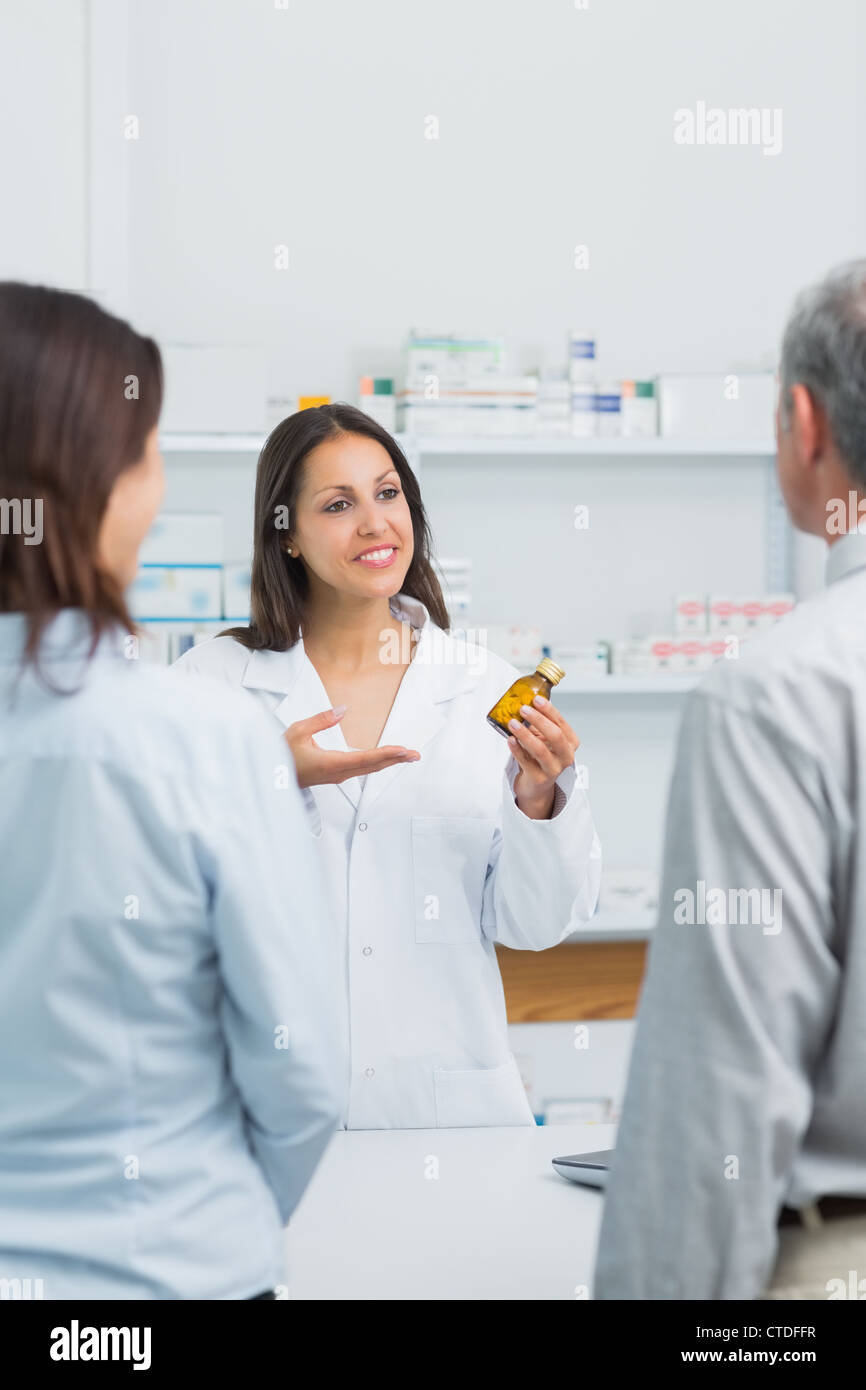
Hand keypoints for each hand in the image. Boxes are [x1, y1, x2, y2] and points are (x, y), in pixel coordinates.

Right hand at [285, 707, 419, 788]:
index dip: (386, 755)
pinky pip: (362, 769)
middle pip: (372, 766)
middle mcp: (337, 773)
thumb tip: (342, 710)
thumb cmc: (281, 755)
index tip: (403, 751)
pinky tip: (387, 759)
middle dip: (396, 759)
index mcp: (330, 764)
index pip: (364, 759)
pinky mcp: (336, 774)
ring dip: (390, 762)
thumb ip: (321, 719)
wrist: (271, 776)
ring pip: (369, 769)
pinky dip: (378, 762)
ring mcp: (338, 775)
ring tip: (408, 756)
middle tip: (416, 755)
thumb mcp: (298, 731)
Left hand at [507, 695, 578, 819]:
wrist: (538, 784)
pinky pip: (526, 761)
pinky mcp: (539, 778)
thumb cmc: (542, 757)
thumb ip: (539, 723)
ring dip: (525, 734)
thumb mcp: (545, 738)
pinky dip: (516, 749)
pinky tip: (510, 739)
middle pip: (555, 735)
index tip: (536, 699)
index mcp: (570, 743)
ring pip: (540, 749)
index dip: (549, 710)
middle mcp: (565, 756)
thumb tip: (524, 702)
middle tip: (524, 709)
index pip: (561, 723)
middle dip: (539, 720)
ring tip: (513, 723)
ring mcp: (553, 769)